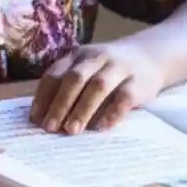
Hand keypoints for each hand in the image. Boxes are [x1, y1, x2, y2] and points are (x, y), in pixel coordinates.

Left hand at [30, 42, 164, 134]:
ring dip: (82, 109)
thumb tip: (44, 119)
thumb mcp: (87, 69)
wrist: (151, 56)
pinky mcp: (138, 82)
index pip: (55, 74)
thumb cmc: (108, 70)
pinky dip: (112, 112)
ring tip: (71, 131)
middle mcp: (96, 58)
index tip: (35, 119)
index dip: (43, 97)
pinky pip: (124, 96)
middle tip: (50, 127)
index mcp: (77, 56)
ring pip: (98, 86)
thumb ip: (68, 87)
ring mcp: (118, 68)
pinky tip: (102, 127)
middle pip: (74, 79)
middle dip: (60, 104)